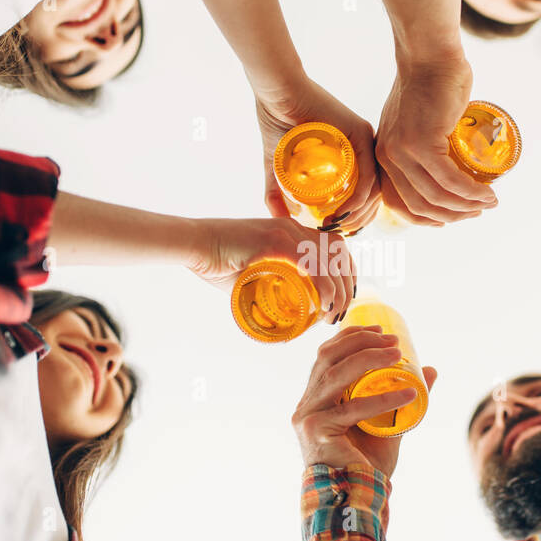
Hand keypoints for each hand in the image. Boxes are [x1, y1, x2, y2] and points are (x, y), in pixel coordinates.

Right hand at [185, 218, 355, 324]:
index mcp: (292, 231)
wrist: (193, 245)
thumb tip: (275, 314)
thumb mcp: (250, 274)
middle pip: (339, 251)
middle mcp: (294, 227)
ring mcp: (285, 231)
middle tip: (341, 312)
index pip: (335, 245)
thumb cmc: (216, 261)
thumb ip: (264, 286)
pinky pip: (310, 263)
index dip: (346, 271)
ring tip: (333, 314)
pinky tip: (324, 303)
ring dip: (338, 289)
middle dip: (348, 283)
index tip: (344, 297)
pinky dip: (323, 285)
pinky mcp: (274, 240)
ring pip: (329, 259)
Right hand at [255, 78, 381, 231]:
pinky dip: (358, 198)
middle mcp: (363, 151)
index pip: (363, 196)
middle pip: (373, 196)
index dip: (353, 220)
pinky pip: (369, 174)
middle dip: (358, 221)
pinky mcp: (362, 135)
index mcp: (351, 158)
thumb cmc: (275, 125)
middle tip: (337, 234)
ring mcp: (365, 143)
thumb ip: (277, 194)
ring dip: (358, 214)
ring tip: (336, 225)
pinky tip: (342, 211)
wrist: (275, 97)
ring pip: (374, 189)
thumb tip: (280, 221)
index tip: (335, 233)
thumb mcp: (276, 169)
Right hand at [292, 324, 436, 476]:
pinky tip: (408, 393)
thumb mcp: (388, 423)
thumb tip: (429, 370)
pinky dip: (383, 399)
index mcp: (315, 399)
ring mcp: (308, 418)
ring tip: (398, 355)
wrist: (355, 501)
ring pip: (336, 375)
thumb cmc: (366, 466)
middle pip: (328, 358)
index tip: (380, 330)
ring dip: (369, 358)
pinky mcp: (316, 432)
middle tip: (394, 342)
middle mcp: (306, 405)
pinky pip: (353, 409)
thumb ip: (402, 398)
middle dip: (362, 342)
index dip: (351, 336)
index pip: (326, 355)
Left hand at [375, 55, 497, 225]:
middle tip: (476, 211)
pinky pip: (450, 180)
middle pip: (419, 205)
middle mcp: (387, 157)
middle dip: (452, 216)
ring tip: (489, 203)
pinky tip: (487, 193)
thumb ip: (418, 142)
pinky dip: (471, 192)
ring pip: (436, 197)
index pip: (398, 202)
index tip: (449, 219)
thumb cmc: (429, 83)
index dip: (425, 218)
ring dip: (466, 207)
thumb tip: (443, 161)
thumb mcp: (415, 121)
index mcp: (383, 155)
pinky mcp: (423, 143)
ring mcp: (403, 151)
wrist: (430, 55)